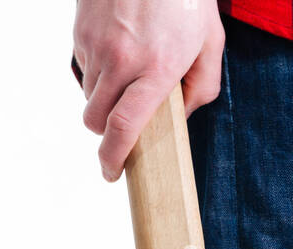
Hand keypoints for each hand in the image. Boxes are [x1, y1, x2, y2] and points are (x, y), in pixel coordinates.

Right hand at [74, 0, 224, 180]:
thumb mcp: (211, 41)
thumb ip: (203, 87)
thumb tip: (184, 117)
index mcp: (155, 70)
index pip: (123, 128)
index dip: (113, 158)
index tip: (112, 174)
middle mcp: (121, 60)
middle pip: (95, 121)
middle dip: (105, 132)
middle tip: (123, 127)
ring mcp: (96, 43)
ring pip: (88, 96)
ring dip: (103, 100)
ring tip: (128, 79)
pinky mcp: (81, 29)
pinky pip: (83, 67)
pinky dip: (97, 72)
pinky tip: (118, 53)